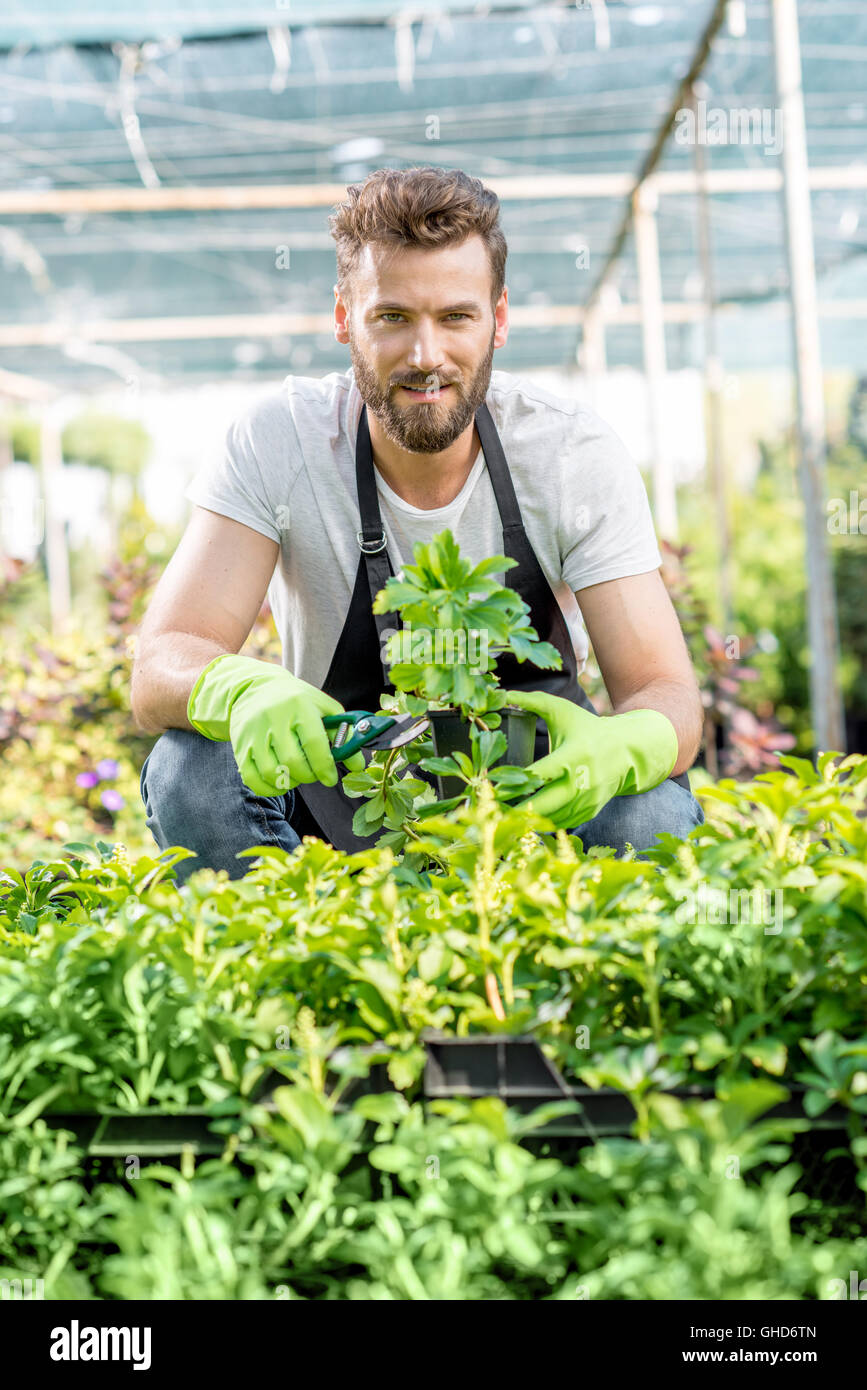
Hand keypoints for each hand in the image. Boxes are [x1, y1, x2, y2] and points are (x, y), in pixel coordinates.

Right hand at [187, 654, 364, 796]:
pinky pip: (252, 779)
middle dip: (309, 776)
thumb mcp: (322, 708)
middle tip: (314, 774)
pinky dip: (269, 788)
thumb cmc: (295, 700)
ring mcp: (254, 733)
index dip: (325, 767)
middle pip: (293, 762)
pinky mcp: (240, 747)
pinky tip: (280, 782)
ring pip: (272, 773)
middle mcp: (273, 718)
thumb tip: (358, 764)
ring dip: (290, 783)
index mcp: (299, 706)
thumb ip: (342, 734)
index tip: (331, 778)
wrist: (252, 688)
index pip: (314, 743)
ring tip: (297, 775)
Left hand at [501, 688, 678, 829]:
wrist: (627, 751)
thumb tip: (501, 694)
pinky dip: (541, 822)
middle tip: (491, 811)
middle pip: (544, 804)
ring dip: (526, 819)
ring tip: (501, 816)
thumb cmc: (588, 728)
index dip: (515, 784)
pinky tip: (523, 818)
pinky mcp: (589, 812)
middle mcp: (583, 781)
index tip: (492, 788)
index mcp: (574, 755)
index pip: (540, 774)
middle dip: (516, 810)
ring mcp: (588, 800)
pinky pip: (560, 823)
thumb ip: (532, 702)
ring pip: (551, 818)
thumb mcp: (563, 711)